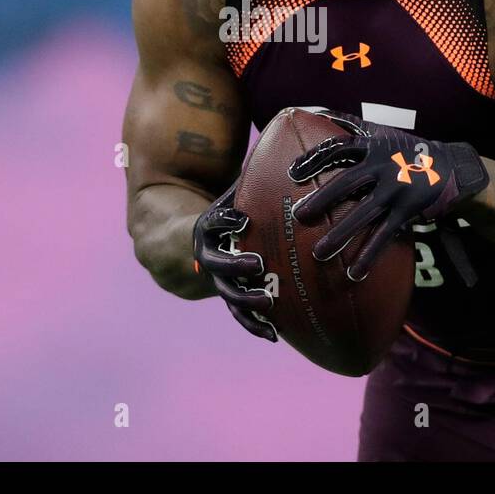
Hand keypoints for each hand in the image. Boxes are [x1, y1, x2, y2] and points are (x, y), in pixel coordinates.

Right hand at [192, 180, 276, 341]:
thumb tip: (292, 157)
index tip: (242, 219)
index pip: (213, 223)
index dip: (226, 222)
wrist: (202, 238)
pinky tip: (275, 336)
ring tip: (268, 303)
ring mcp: (219, 279)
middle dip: (236, 265)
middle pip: (218, 264)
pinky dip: (256, 325)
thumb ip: (255, 179)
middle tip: (257, 264)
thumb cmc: (234, 208)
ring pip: (228, 294)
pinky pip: (240, 315)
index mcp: (210, 227)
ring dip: (246, 300)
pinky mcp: (231, 296)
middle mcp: (210, 254)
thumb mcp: (237, 191)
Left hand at [287, 110, 488, 281]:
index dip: (314, 157)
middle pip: (347, 182)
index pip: (339, 148)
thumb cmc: (407, 150)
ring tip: (319, 252)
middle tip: (298, 215)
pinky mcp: (407, 210)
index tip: (292, 172)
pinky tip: (354, 273)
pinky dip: (369, 255)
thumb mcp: (382, 133)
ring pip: (364, 214)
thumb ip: (352, 125)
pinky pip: (384, 235)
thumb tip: (316, 112)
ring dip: (341, 234)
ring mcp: (396, 189)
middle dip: (321, 199)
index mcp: (373, 146)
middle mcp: (383, 166)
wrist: (452, 166)